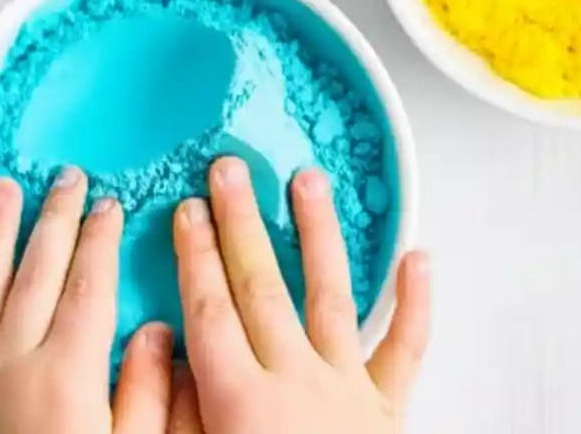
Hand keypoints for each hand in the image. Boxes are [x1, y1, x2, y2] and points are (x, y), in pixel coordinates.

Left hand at [0, 170, 186, 433]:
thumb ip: (147, 393)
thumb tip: (158, 334)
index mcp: (67, 374)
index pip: (89, 287)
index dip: (101, 240)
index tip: (109, 206)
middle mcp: (15, 365)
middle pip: (37, 273)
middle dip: (56, 218)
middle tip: (66, 178)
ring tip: (0, 190)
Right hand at [173, 157, 430, 433]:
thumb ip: (174, 413)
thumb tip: (163, 353)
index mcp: (241, 401)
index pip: (210, 310)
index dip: (196, 256)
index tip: (189, 210)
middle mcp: (296, 383)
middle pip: (262, 286)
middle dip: (242, 223)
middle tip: (231, 171)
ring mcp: (347, 391)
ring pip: (330, 295)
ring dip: (317, 232)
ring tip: (310, 181)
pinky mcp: (387, 411)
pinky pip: (404, 347)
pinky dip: (414, 301)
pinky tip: (417, 257)